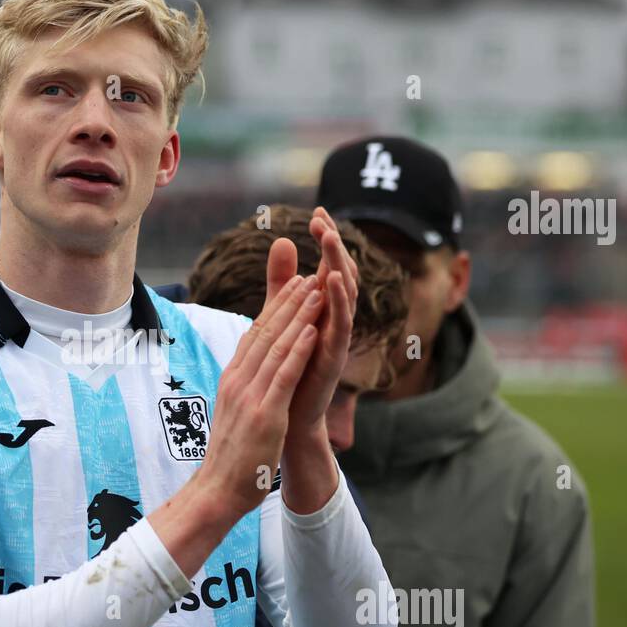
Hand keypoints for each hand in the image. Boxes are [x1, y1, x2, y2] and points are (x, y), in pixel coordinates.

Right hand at [195, 265, 324, 516]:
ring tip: (316, 291)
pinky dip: (299, 350)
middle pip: (265, 332)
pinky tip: (313, 330)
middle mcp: (238, 381)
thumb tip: (253, 372)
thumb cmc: (231, 456)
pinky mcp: (264, 413)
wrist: (217, 489)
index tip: (292, 286)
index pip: (254, 334)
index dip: (275, 308)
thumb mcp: (237, 413)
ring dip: (298, 316)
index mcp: (232, 379)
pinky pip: (284, 375)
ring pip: (276, 346)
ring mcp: (250, 396)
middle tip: (308, 276)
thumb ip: (247, 388)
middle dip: (288, 302)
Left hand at [282, 206, 358, 436]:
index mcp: (322, 307)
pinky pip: (342, 324)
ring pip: (345, 294)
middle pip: (342, 272)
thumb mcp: (281, 315)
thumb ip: (282, 282)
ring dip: (338, 264)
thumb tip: (283, 240)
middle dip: (334, 244)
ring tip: (329, 239)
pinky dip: (340, 301)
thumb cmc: (288, 367)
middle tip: (321, 219)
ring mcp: (337, 336)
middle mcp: (334, 318)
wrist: (289, 416)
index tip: (317, 209)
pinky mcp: (335, 355)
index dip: (327, 238)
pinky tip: (334, 281)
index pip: (329, 264)